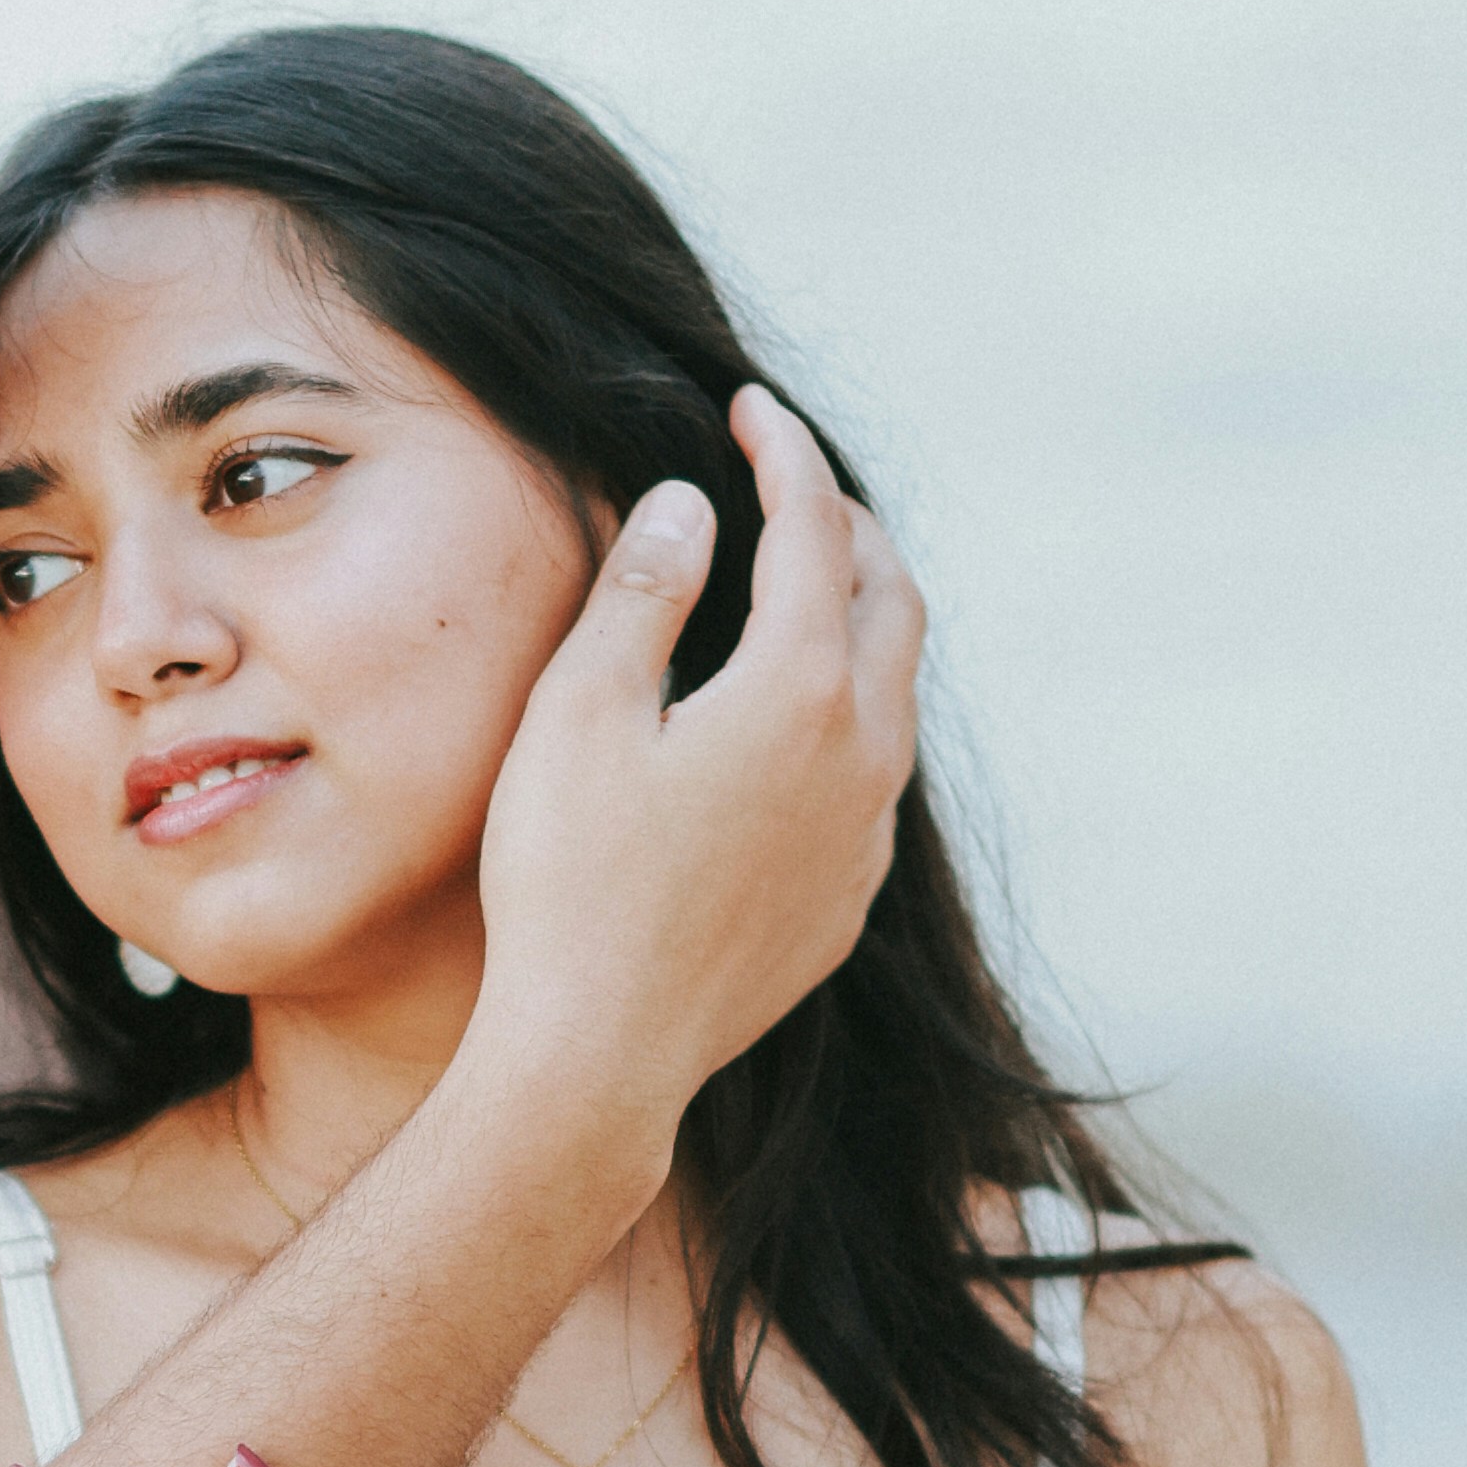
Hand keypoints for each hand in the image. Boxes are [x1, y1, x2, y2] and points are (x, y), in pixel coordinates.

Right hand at [467, 390, 922, 1143]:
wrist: (600, 1056)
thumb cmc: (570, 883)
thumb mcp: (579, 714)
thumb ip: (644, 593)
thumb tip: (689, 505)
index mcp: (802, 688)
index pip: (814, 529)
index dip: (783, 454)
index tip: (751, 411)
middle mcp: (864, 753)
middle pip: (893, 596)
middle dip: (846, 525)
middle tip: (787, 489)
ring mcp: (865, 833)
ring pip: (896, 689)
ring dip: (859, 619)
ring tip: (799, 593)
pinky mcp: (847, 897)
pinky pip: (876, 773)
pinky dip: (847, 712)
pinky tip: (789, 727)